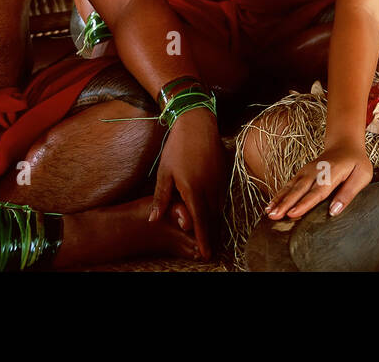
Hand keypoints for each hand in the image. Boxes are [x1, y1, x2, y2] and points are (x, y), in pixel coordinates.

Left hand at [152, 107, 223, 259]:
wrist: (198, 123)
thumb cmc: (177, 147)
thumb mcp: (164, 173)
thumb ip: (161, 197)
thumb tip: (154, 220)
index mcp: (193, 189)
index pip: (199, 221)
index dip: (203, 239)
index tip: (206, 254)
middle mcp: (210, 187)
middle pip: (212, 218)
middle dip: (211, 236)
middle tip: (210, 252)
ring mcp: (219, 180)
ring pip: (218, 207)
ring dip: (215, 223)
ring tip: (213, 237)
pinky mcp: (224, 173)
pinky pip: (222, 196)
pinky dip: (218, 208)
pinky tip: (214, 213)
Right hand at [265, 141, 372, 220]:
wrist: (345, 144)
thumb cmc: (356, 162)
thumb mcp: (362, 176)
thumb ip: (349, 193)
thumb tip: (334, 211)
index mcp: (332, 173)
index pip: (317, 191)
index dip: (304, 203)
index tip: (293, 214)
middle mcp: (316, 171)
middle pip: (299, 190)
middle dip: (286, 204)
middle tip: (275, 216)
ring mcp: (306, 171)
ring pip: (291, 187)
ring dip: (279, 200)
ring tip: (269, 213)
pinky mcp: (301, 174)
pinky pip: (288, 185)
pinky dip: (278, 195)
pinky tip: (270, 206)